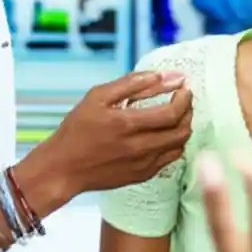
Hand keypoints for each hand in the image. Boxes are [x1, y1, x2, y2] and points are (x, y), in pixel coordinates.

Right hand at [19, 70, 192, 205]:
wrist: (63, 168)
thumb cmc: (77, 130)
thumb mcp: (97, 97)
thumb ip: (132, 83)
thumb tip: (164, 75)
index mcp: (127, 124)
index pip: (172, 113)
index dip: (184, 99)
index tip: (184, 89)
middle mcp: (139, 147)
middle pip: (181, 130)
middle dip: (188, 111)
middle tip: (183, 100)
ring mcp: (143, 165)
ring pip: (180, 146)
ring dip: (184, 128)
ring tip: (176, 115)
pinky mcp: (143, 176)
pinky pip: (170, 159)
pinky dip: (174, 144)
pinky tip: (165, 134)